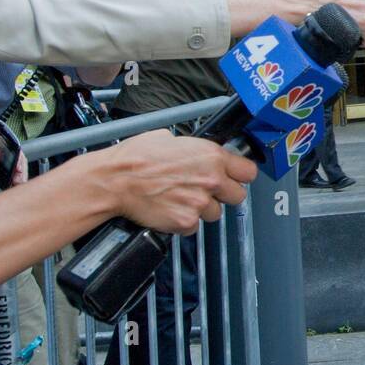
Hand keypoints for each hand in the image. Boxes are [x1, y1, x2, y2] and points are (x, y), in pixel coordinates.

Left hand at [0, 124, 28, 192]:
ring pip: (19, 157)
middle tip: (18, 177)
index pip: (2, 137)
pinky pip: (18, 165)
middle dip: (18, 163)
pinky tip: (17, 182)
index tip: (14, 163)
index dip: (11, 148)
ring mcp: (3, 149)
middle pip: (14, 147)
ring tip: (18, 182)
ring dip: (20, 171)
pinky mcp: (7, 159)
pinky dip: (19, 175)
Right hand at [99, 130, 257, 232]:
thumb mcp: (169, 138)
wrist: (115, 180)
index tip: (234, 176)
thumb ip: (192, 148)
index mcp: (211, 156)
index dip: (240, 174)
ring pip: (215, 213)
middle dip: (224, 194)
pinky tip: (170, 209)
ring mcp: (199, 203)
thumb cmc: (136, 158)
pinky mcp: (185, 221)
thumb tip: (197, 151)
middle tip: (206, 190)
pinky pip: (193, 226)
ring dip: (202, 209)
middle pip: (238, 196)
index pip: (248, 171)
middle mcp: (210, 180)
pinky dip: (183, 221)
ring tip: (180, 198)